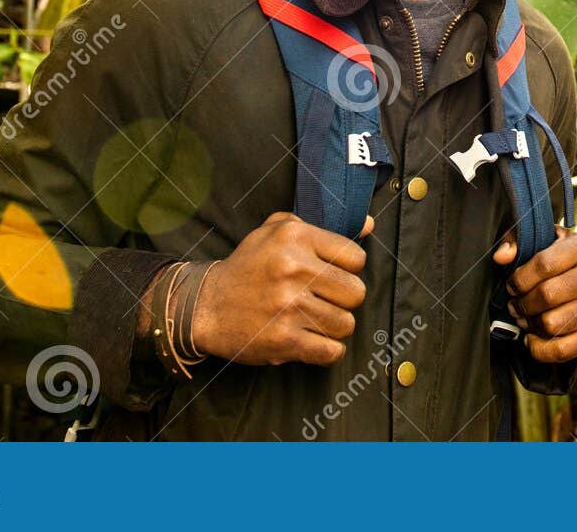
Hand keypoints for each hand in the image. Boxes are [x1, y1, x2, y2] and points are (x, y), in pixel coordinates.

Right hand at [192, 211, 370, 366]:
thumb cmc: (249, 266)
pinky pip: (332, 351)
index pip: (355, 258)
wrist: (207, 305)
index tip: (331, 274)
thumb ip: (323, 225)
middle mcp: (293, 268)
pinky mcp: (284, 340)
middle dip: (343, 299)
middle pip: (356, 292)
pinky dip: (327, 350)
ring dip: (334, 326)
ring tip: (313, 319)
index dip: (347, 269)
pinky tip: (312, 340)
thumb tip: (370, 225)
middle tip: (323, 299)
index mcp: (294, 237)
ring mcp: (288, 306)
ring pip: (346, 324)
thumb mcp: (276, 231)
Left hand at [494, 229, 576, 362]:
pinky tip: (533, 338)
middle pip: (548, 295)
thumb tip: (501, 257)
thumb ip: (514, 241)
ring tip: (525, 318)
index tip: (511, 286)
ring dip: (531, 324)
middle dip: (523, 304)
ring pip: (552, 323)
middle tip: (515, 305)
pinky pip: (563, 350)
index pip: (544, 265)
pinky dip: (540, 349)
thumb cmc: (554, 260)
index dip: (519, 280)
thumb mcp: (536, 241)